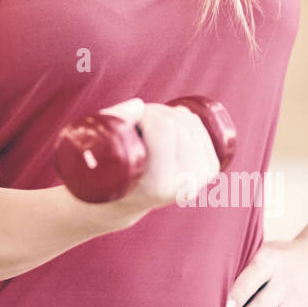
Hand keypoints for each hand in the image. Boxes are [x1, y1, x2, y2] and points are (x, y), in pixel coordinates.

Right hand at [105, 99, 221, 225]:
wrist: (123, 202)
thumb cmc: (105, 172)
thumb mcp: (98, 148)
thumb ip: (113, 121)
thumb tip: (139, 104)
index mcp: (157, 185)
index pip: (162, 126)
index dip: (143, 114)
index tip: (126, 123)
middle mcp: (183, 185)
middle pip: (176, 119)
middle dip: (152, 112)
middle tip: (134, 126)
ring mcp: (200, 178)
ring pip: (187, 119)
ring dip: (164, 114)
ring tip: (145, 131)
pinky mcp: (209, 169)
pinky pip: (198, 125)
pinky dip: (179, 119)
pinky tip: (165, 132)